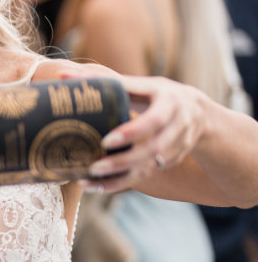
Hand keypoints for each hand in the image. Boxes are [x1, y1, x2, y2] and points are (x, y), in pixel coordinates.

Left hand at [83, 74, 206, 192]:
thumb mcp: (142, 84)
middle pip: (152, 149)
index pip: (153, 120)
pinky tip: (98, 186)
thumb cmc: (159, 95)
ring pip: (149, 167)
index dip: (132, 132)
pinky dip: (122, 183)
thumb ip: (107, 80)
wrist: (199, 113)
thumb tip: (64, 75)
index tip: (106, 141)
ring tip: (90, 181)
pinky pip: (146, 176)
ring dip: (119, 177)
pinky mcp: (171, 161)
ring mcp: (178, 147)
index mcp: (170, 102)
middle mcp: (179, 126)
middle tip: (93, 167)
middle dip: (123, 161)